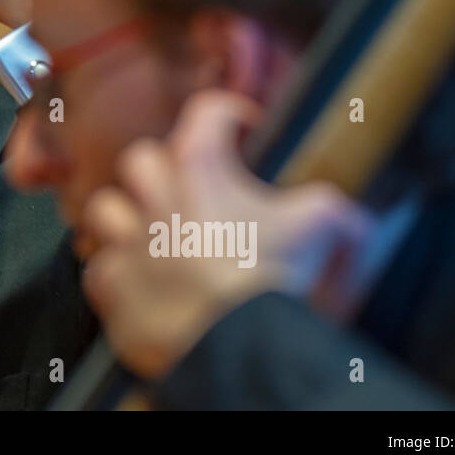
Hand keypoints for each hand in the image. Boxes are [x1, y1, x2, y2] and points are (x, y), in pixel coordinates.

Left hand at [80, 90, 371, 380]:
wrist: (235, 341)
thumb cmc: (273, 277)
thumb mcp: (321, 229)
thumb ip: (333, 211)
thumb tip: (355, 217)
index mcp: (201, 169)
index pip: (206, 112)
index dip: (227, 114)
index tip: (243, 125)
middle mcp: (156, 198)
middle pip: (141, 158)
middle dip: (160, 167)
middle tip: (184, 186)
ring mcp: (129, 241)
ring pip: (104, 209)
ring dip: (123, 218)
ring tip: (145, 231)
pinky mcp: (114, 285)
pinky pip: (98, 271)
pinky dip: (114, 276)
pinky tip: (134, 283)